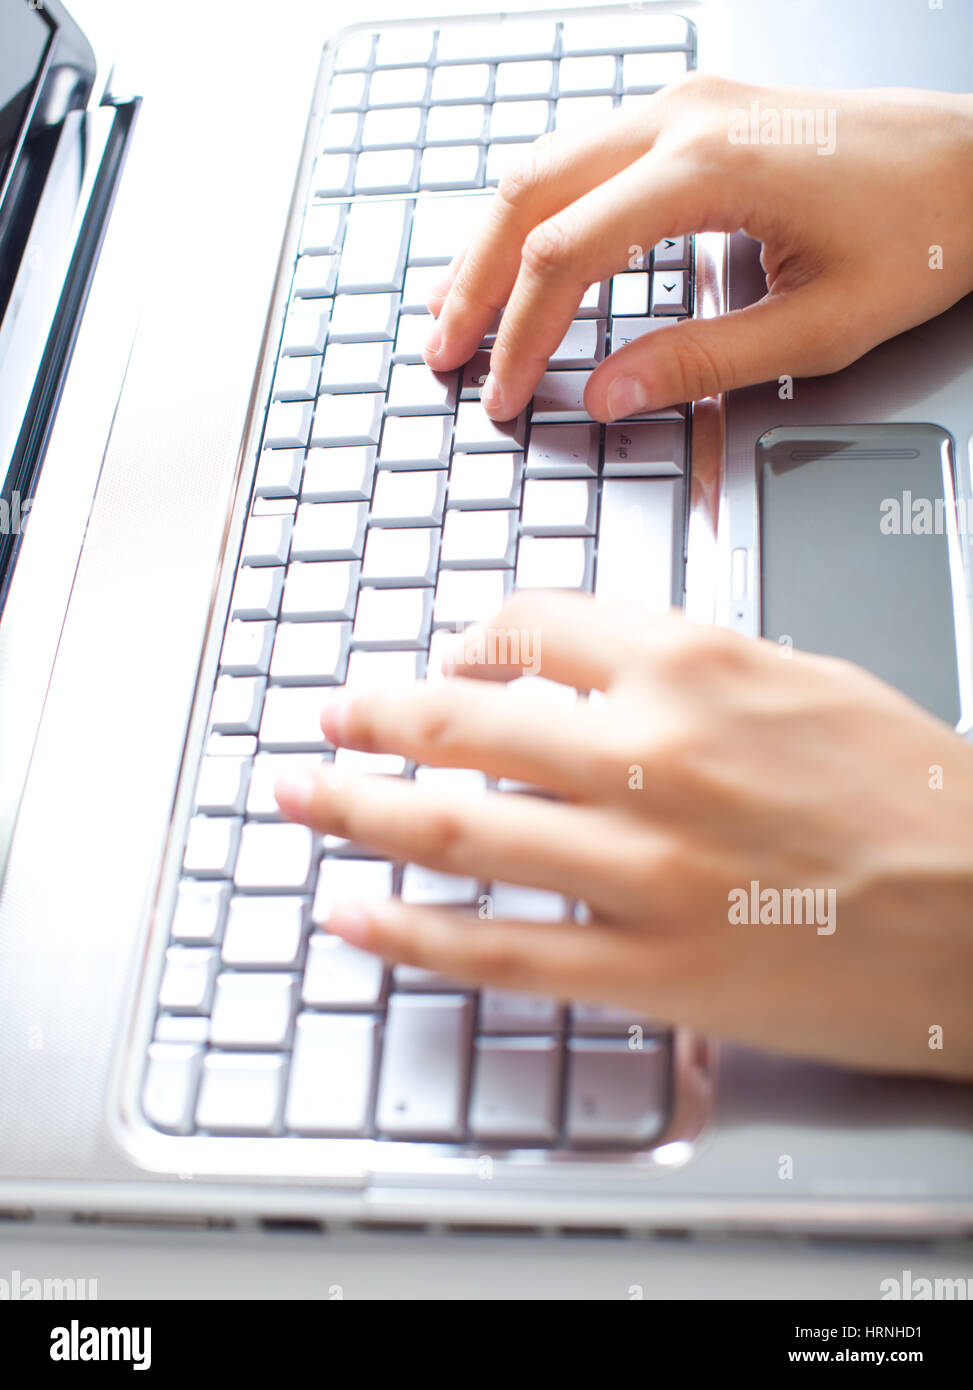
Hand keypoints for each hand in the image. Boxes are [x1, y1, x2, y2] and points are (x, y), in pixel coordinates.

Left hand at [275, 593, 972, 1080]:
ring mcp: (645, 871)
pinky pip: (501, 950)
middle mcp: (656, 758)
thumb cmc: (915, 794)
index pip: (536, 624)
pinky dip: (414, 934)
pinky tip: (359, 917)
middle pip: (467, 722)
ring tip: (302, 797)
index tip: (451, 655)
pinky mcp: (653, 970)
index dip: (472, 637)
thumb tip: (584, 671)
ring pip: (462, 830)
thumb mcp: (802, 679)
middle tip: (331, 718)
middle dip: (377, 716)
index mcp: (697, 667)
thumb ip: (683, 668)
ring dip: (361, 810)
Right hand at [422, 76, 972, 420]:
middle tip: (444, 353)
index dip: (521, 335)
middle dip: (474, 282)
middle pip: (530, 193)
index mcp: (711, 167)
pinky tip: (518, 254)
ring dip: (491, 239)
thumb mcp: (817, 330)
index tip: (502, 395)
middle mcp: (684, 115)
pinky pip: (584, 156)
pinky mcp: (695, 111)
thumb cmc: (923, 235)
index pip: (567, 255)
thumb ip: (700, 364)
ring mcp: (686, 101)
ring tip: (453, 307)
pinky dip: (538, 212)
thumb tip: (606, 394)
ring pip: (546, 163)